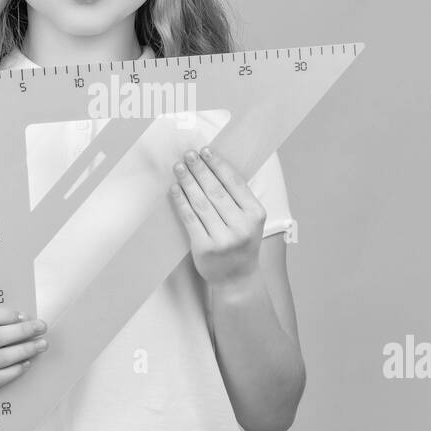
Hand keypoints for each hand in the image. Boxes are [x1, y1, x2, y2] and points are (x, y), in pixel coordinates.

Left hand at [169, 145, 265, 288]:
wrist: (237, 279)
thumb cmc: (241, 244)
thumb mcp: (250, 221)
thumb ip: (238, 198)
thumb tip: (214, 167)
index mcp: (255, 215)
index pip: (235, 183)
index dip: (218, 165)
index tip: (206, 151)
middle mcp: (241, 227)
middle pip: (216, 191)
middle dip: (200, 170)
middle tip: (188, 154)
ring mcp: (223, 239)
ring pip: (201, 203)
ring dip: (188, 182)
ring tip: (179, 167)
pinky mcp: (205, 249)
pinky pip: (190, 219)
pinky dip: (181, 202)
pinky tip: (175, 189)